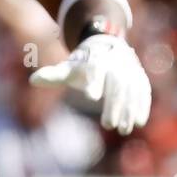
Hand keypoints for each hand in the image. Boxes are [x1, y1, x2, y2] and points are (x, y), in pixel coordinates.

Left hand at [30, 34, 150, 134]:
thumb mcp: (70, 68)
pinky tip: (139, 122)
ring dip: (129, 110)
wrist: (108, 46)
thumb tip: (33, 80)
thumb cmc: (84, 64)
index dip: (93, 81)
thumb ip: (54, 75)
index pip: (95, 69)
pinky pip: (143, 92)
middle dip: (114, 105)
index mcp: (96, 58)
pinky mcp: (140, 78)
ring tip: (124, 129)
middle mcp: (115, 63)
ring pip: (132, 89)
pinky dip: (142, 106)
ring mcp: (130, 70)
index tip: (90, 97)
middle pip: (116, 83)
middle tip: (108, 125)